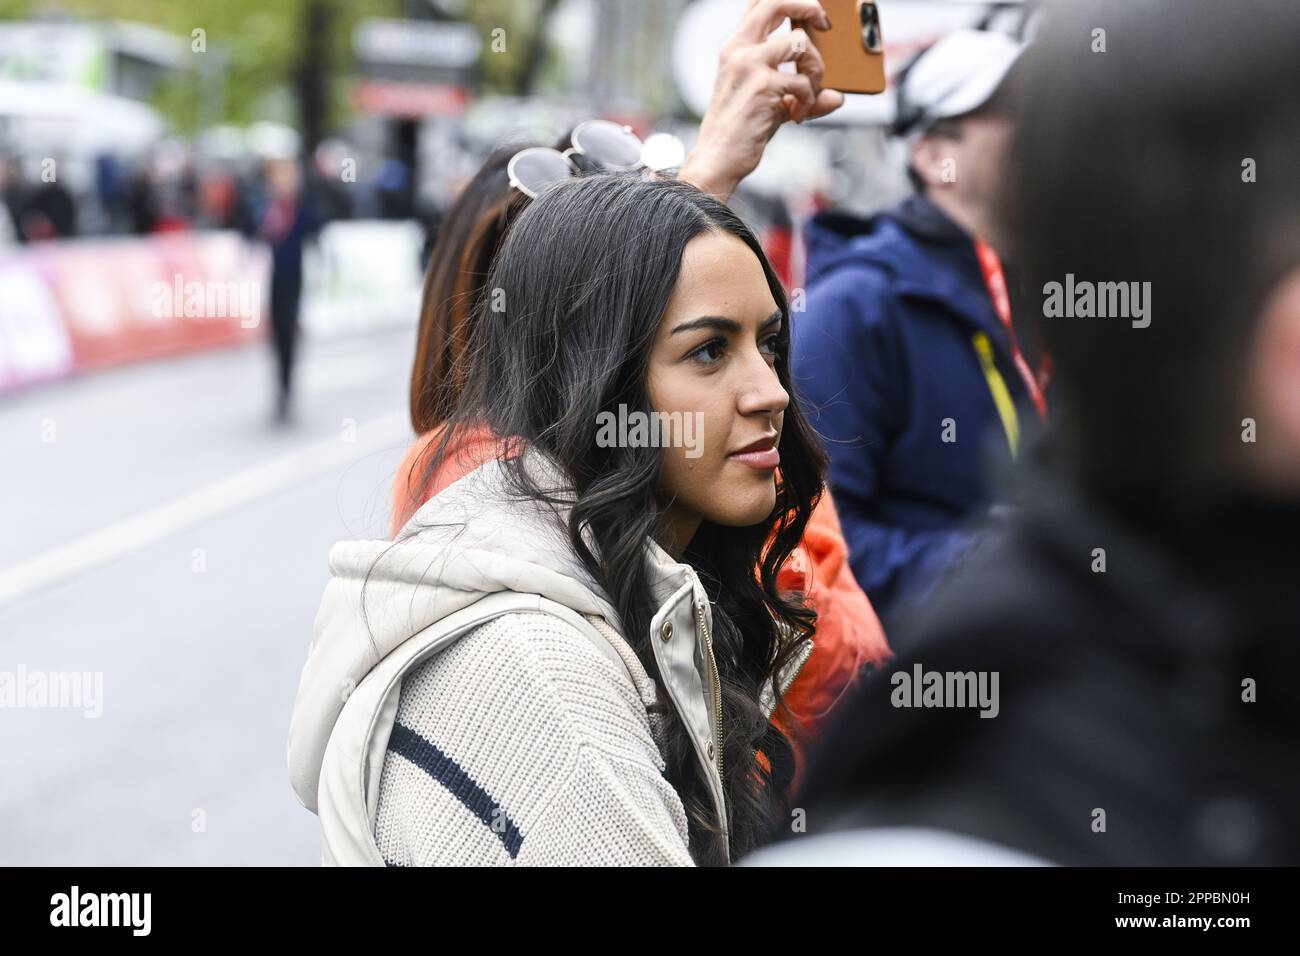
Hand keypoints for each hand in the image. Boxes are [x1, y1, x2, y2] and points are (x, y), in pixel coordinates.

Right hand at [679, 0, 845, 202]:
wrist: (718, 157)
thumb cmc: (739, 128)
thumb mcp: (766, 98)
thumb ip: (797, 88)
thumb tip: (836, 96)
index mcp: (735, 47)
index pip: (758, 3)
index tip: (811, 11)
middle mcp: (738, 50)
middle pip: (777, 3)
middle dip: (809, 7)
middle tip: (825, 24)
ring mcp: (749, 65)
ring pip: (800, 43)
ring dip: (815, 68)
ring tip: (809, 92)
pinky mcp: (763, 86)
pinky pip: (802, 82)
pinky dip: (808, 100)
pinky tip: (797, 115)